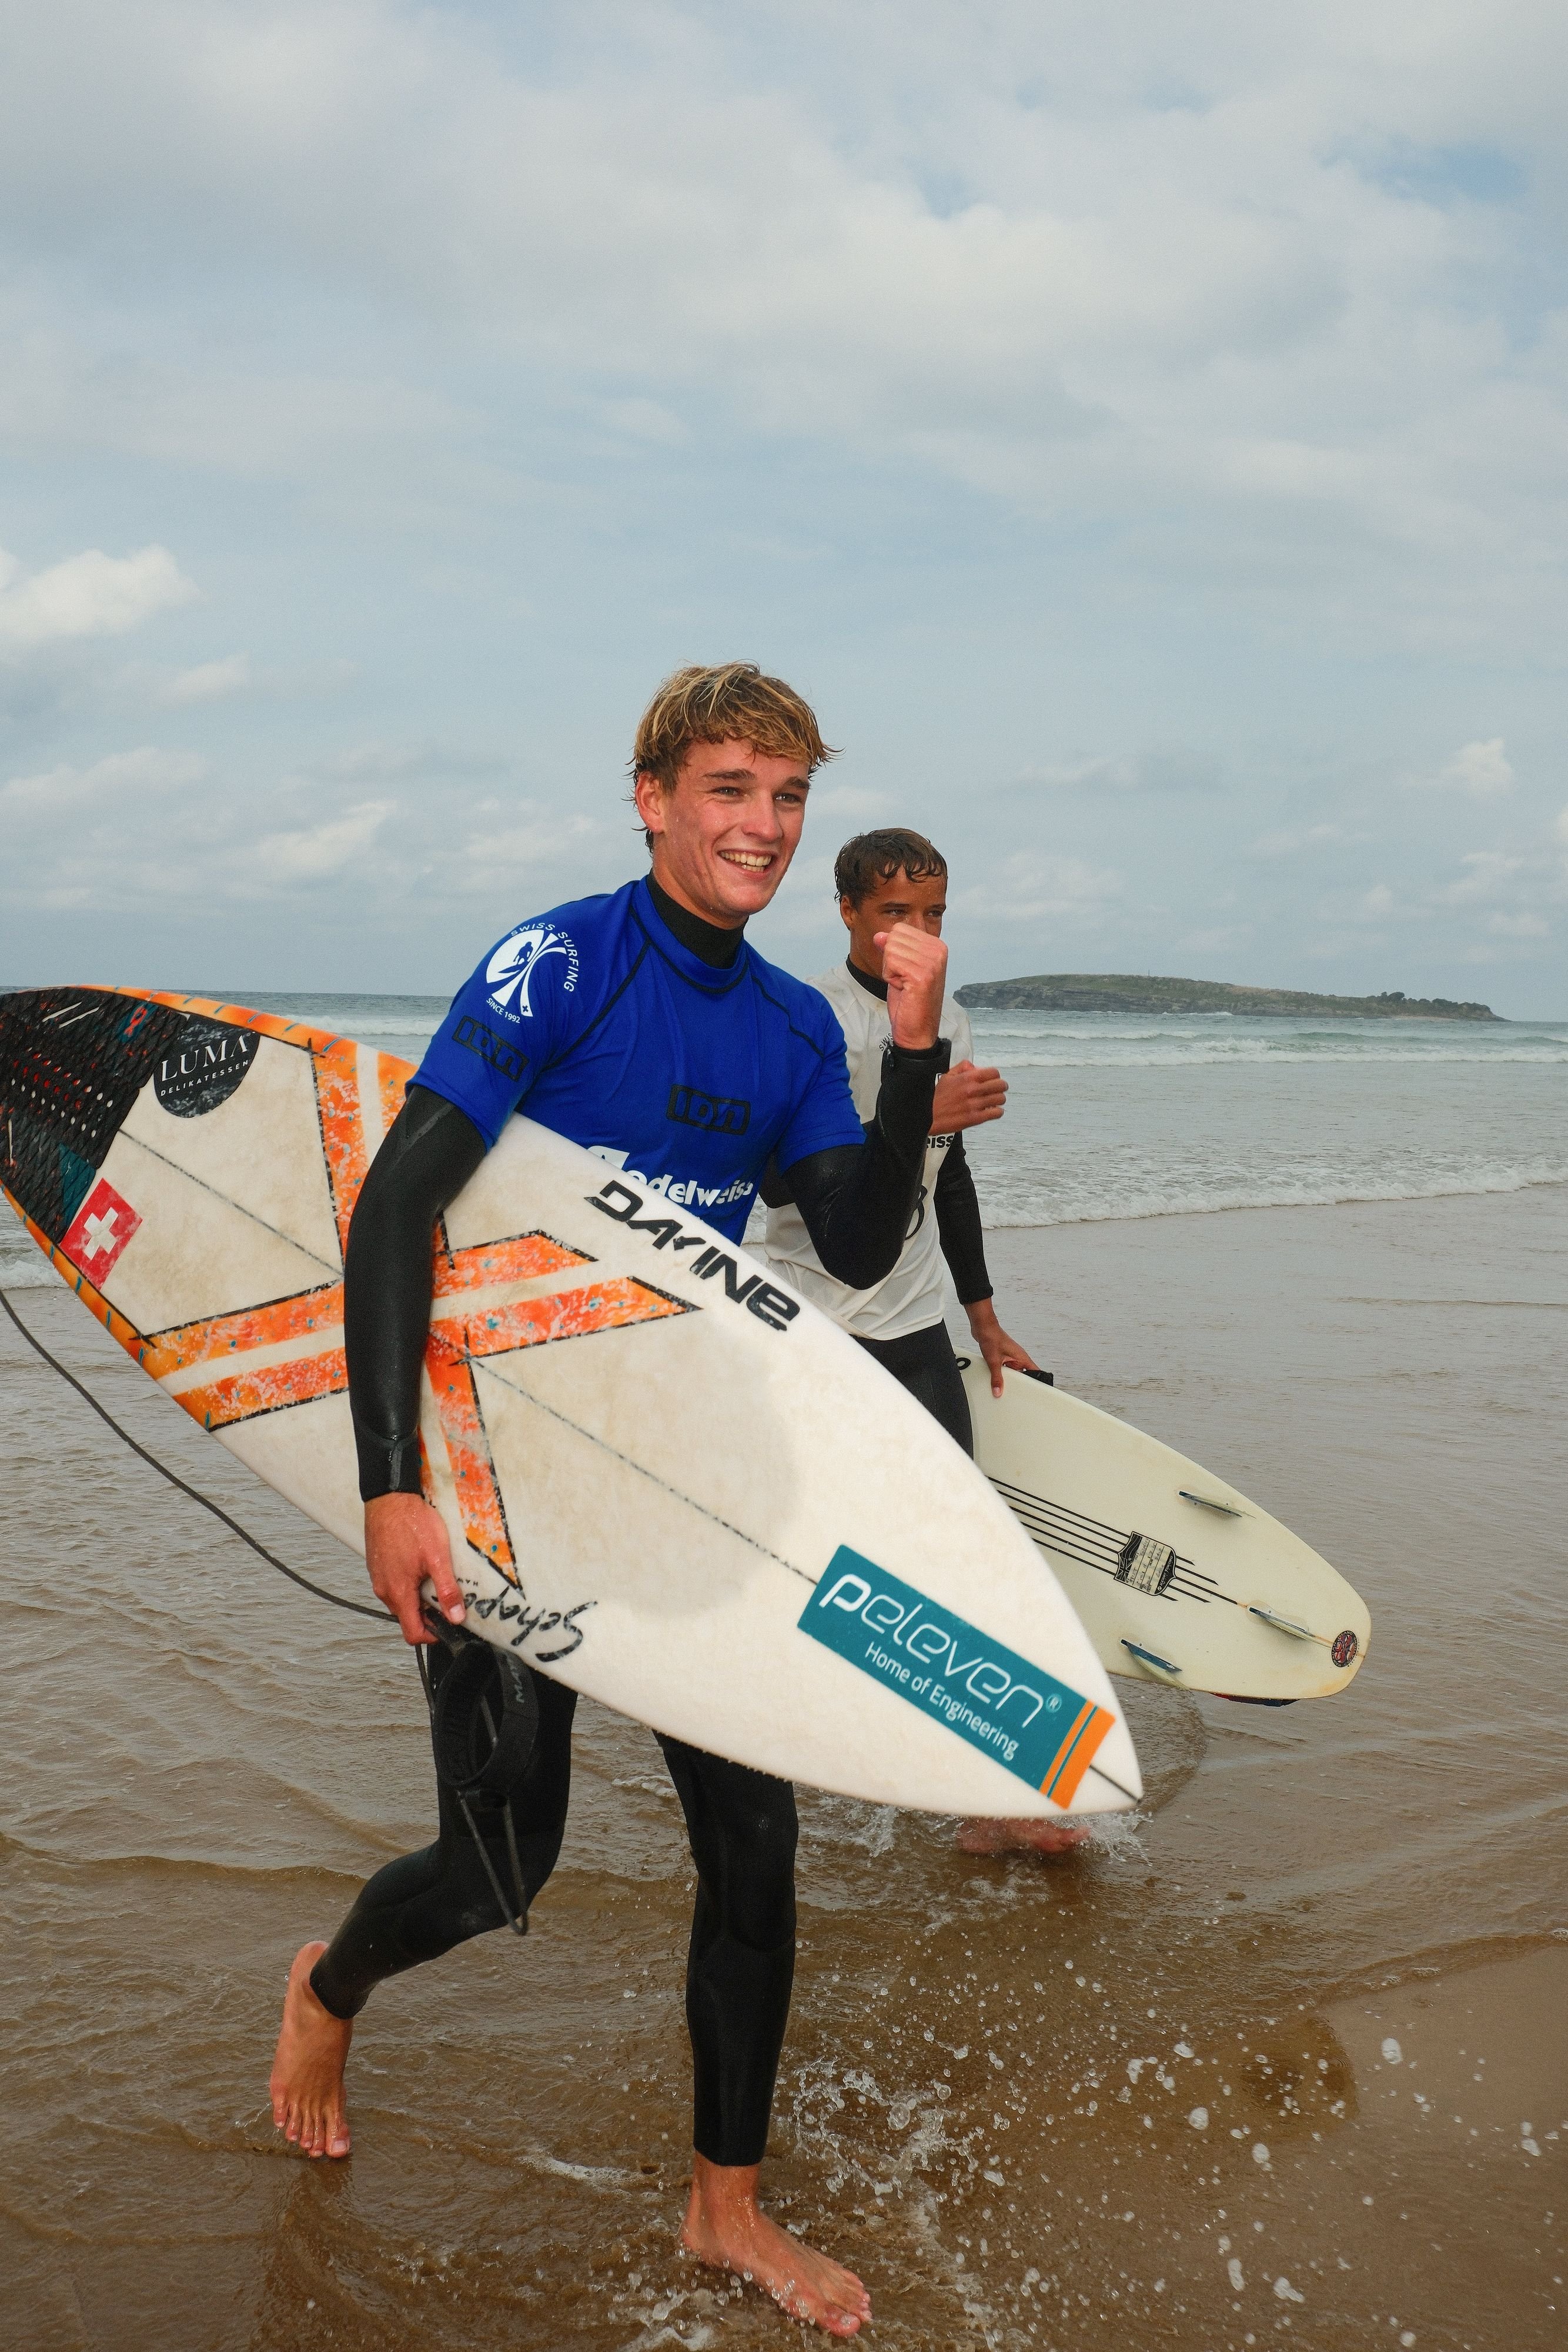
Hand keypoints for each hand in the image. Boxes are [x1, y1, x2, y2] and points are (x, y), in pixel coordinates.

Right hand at [364, 1492, 466, 1643]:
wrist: (389, 1498)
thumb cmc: (411, 1523)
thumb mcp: (437, 1557)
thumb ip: (447, 1590)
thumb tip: (456, 1616)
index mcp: (399, 1592)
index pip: (412, 1633)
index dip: (431, 1636)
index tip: (447, 1626)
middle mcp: (384, 1589)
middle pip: (407, 1618)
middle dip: (428, 1615)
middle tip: (446, 1598)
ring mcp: (378, 1578)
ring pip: (401, 1601)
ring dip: (418, 1598)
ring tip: (434, 1577)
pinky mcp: (377, 1566)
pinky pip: (393, 1585)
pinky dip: (408, 1584)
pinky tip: (420, 1566)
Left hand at [875, 921, 947, 1050]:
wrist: (917, 1031)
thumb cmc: (909, 1002)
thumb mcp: (899, 968)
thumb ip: (891, 948)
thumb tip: (879, 935)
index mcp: (937, 945)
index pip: (899, 929)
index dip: (894, 952)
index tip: (906, 971)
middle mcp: (938, 950)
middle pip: (894, 936)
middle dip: (890, 960)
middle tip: (904, 980)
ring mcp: (932, 962)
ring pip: (890, 949)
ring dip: (890, 970)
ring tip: (904, 985)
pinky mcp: (922, 975)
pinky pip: (890, 962)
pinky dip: (890, 978)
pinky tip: (904, 989)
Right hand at [931, 1059, 1006, 1133]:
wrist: (928, 1115)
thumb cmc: (936, 1097)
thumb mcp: (947, 1076)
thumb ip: (962, 1068)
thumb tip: (974, 1067)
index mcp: (967, 1078)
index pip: (994, 1072)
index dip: (995, 1076)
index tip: (993, 1079)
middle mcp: (973, 1090)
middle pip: (1000, 1085)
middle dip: (1001, 1087)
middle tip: (998, 1089)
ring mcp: (975, 1105)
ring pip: (1000, 1099)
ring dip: (999, 1099)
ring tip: (994, 1101)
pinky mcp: (975, 1118)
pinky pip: (996, 1113)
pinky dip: (997, 1112)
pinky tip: (992, 1111)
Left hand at [966, 1299, 1041, 1399]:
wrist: (982, 1328)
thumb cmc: (992, 1338)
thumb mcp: (994, 1362)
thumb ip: (997, 1378)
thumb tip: (998, 1390)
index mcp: (1022, 1358)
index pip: (1035, 1372)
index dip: (1037, 1381)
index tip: (1036, 1391)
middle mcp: (1017, 1358)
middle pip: (1022, 1374)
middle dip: (1017, 1382)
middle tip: (1013, 1390)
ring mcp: (1010, 1357)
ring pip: (1011, 1372)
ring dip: (1006, 1377)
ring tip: (1001, 1383)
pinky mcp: (1002, 1356)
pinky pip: (1003, 1368)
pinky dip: (1000, 1373)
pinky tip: (994, 1376)